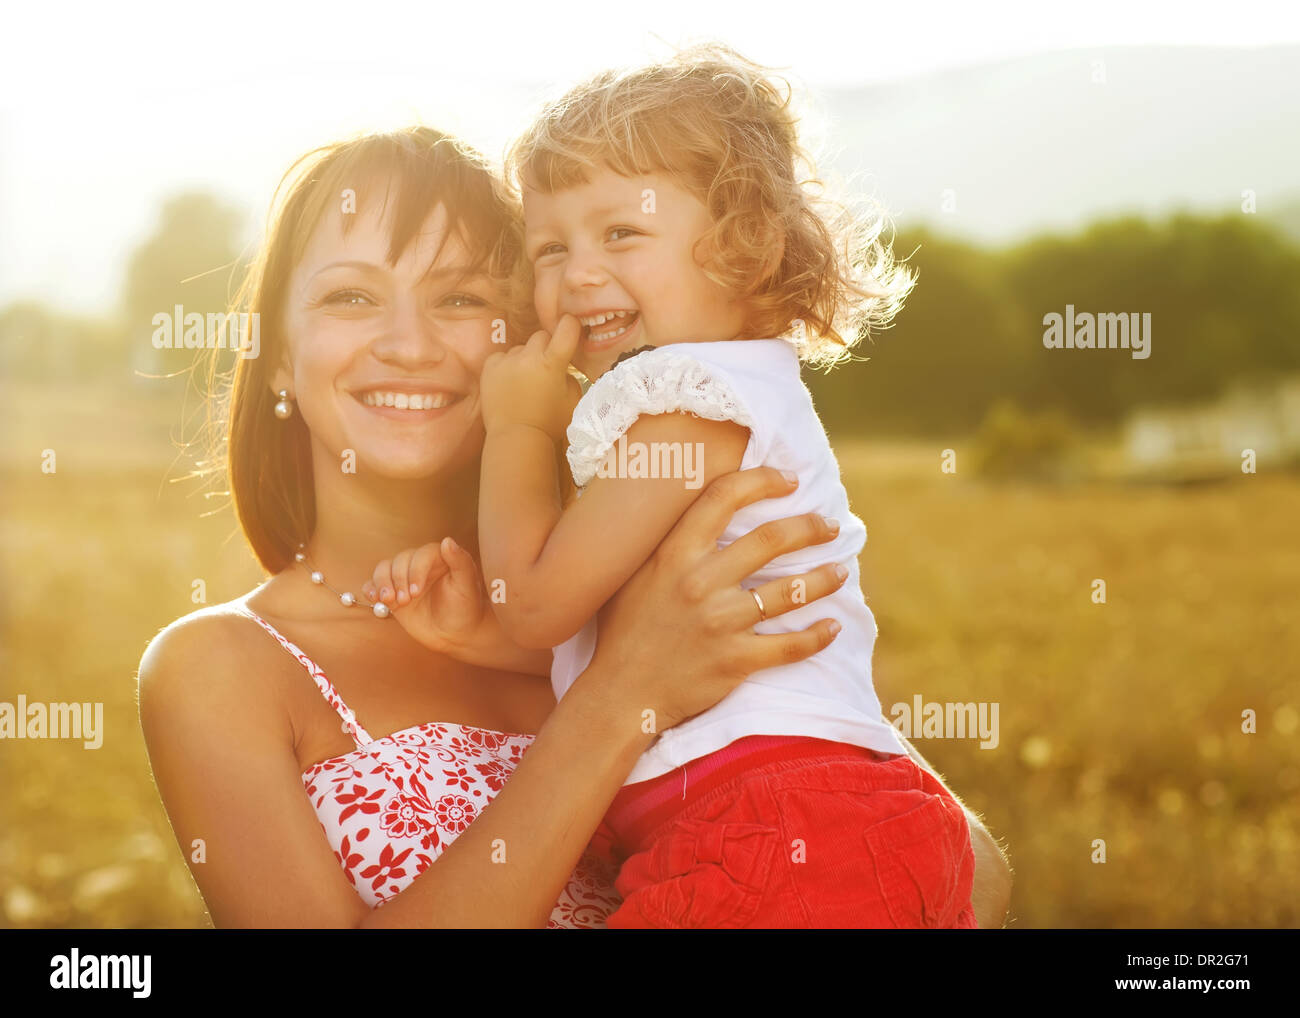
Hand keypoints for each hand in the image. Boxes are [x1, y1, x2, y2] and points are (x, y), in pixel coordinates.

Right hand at [364, 538, 486, 653]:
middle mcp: (419, 565)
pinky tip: (375, 599)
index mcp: (439, 558)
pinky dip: (370, 589)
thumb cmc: (466, 608)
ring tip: (389, 601)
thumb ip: (460, 562)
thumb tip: (447, 540)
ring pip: (383, 569)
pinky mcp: (393, 593)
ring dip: (382, 583)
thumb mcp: (468, 585)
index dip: (416, 571)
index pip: (421, 555)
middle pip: (399, 560)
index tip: (416, 592)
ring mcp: (403, 579)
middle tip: (405, 600)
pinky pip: (374, 585)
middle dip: (398, 580)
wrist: (457, 634)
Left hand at [479, 314, 582, 444]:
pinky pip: (502, 357)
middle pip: (541, 336)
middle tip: (546, 368)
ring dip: (525, 359)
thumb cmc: (550, 423)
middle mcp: (528, 356)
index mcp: (553, 363)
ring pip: (521, 348)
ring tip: (525, 382)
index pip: (567, 327)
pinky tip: (510, 383)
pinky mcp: (489, 367)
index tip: (570, 331)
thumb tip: (563, 365)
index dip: (571, 326)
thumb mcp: (574, 400)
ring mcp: (506, 361)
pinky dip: (507, 366)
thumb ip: (570, 376)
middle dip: (546, 348)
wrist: (516, 438)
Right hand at [581, 467, 848, 730]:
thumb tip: (693, 512)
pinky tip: (832, 628)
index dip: (761, 481)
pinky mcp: (735, 660)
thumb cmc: (622, 630)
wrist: (620, 693)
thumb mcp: (630, 575)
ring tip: (840, 570)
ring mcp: (721, 623)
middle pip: (771, 539)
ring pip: (791, 591)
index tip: (789, 480)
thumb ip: (662, 543)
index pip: (722, 498)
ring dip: (824, 578)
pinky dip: (817, 636)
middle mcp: (700, 582)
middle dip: (810, 526)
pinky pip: (790, 646)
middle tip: (829, 525)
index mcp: (674, 554)